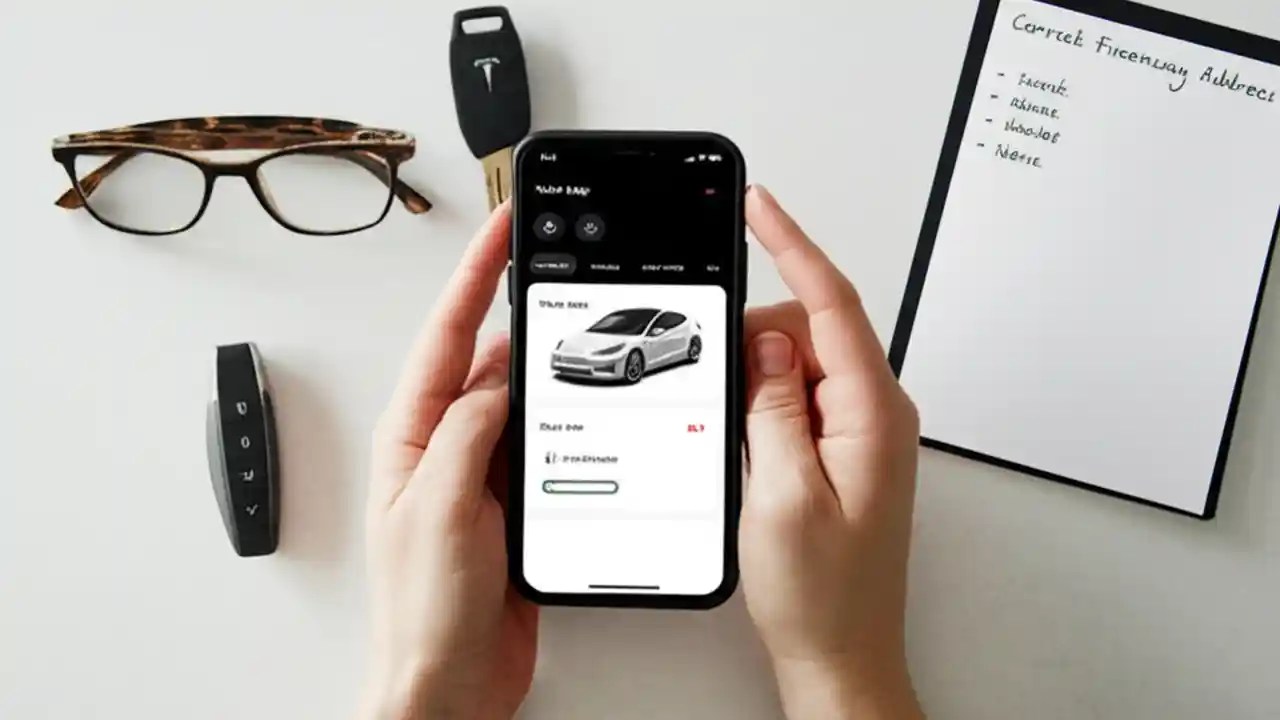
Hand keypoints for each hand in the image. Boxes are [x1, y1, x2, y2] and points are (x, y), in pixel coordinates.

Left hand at [359, 202, 537, 719]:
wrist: (451, 681)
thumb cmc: (423, 609)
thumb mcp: (438, 505)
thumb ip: (467, 434)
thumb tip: (495, 379)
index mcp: (413, 435)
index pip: (446, 336)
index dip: (476, 277)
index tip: (503, 229)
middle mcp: (446, 446)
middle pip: (488, 356)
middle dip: (518, 304)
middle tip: (551, 257)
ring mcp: (483, 473)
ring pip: (525, 398)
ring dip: (550, 366)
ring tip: (580, 326)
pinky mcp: (516, 502)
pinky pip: (549, 443)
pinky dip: (570, 420)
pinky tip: (590, 408)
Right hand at [740, 186, 924, 718]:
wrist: (841, 654)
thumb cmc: (823, 594)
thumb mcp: (779, 495)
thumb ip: (773, 408)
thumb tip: (767, 346)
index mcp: (872, 414)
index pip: (833, 304)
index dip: (793, 245)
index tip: (759, 206)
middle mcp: (874, 413)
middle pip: (808, 332)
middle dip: (755, 345)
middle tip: (722, 397)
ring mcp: (859, 431)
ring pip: (796, 367)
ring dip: (757, 387)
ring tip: (742, 451)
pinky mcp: (839, 449)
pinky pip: (796, 402)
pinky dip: (763, 410)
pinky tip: (748, 452)